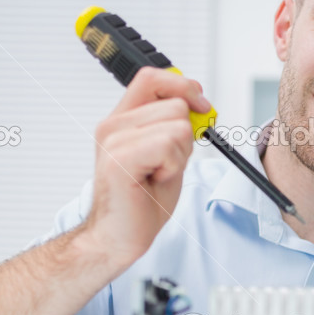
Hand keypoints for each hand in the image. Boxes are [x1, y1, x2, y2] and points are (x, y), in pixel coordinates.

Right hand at [83, 67, 211, 268]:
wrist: (119, 237)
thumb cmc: (142, 202)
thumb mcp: (168, 155)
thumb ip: (176, 127)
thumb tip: (197, 102)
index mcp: (121, 120)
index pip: (152, 77)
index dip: (183, 87)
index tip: (201, 106)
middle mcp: (112, 125)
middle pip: (175, 105)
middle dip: (185, 138)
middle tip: (165, 165)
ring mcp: (113, 140)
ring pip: (176, 126)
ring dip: (179, 156)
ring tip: (157, 174)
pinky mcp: (118, 159)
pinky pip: (167, 144)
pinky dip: (172, 166)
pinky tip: (155, 180)